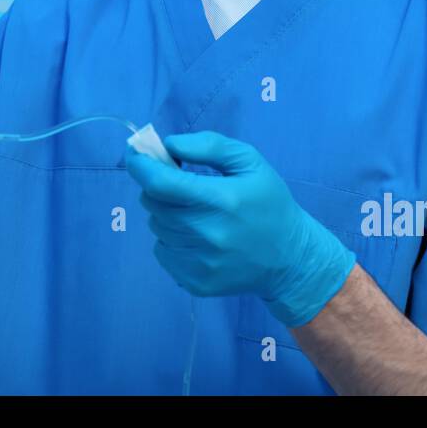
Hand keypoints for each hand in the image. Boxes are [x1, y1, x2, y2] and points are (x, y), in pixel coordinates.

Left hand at [124, 130, 356, 327]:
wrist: (290, 259)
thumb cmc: (269, 203)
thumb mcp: (250, 162)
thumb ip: (209, 146)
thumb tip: (168, 145)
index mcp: (222, 200)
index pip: (159, 183)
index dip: (140, 165)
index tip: (136, 153)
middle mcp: (207, 234)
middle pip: (153, 203)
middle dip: (159, 187)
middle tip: (180, 184)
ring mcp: (199, 263)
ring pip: (156, 227)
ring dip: (166, 213)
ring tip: (197, 212)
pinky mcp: (194, 282)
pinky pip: (162, 252)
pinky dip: (172, 239)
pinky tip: (199, 237)